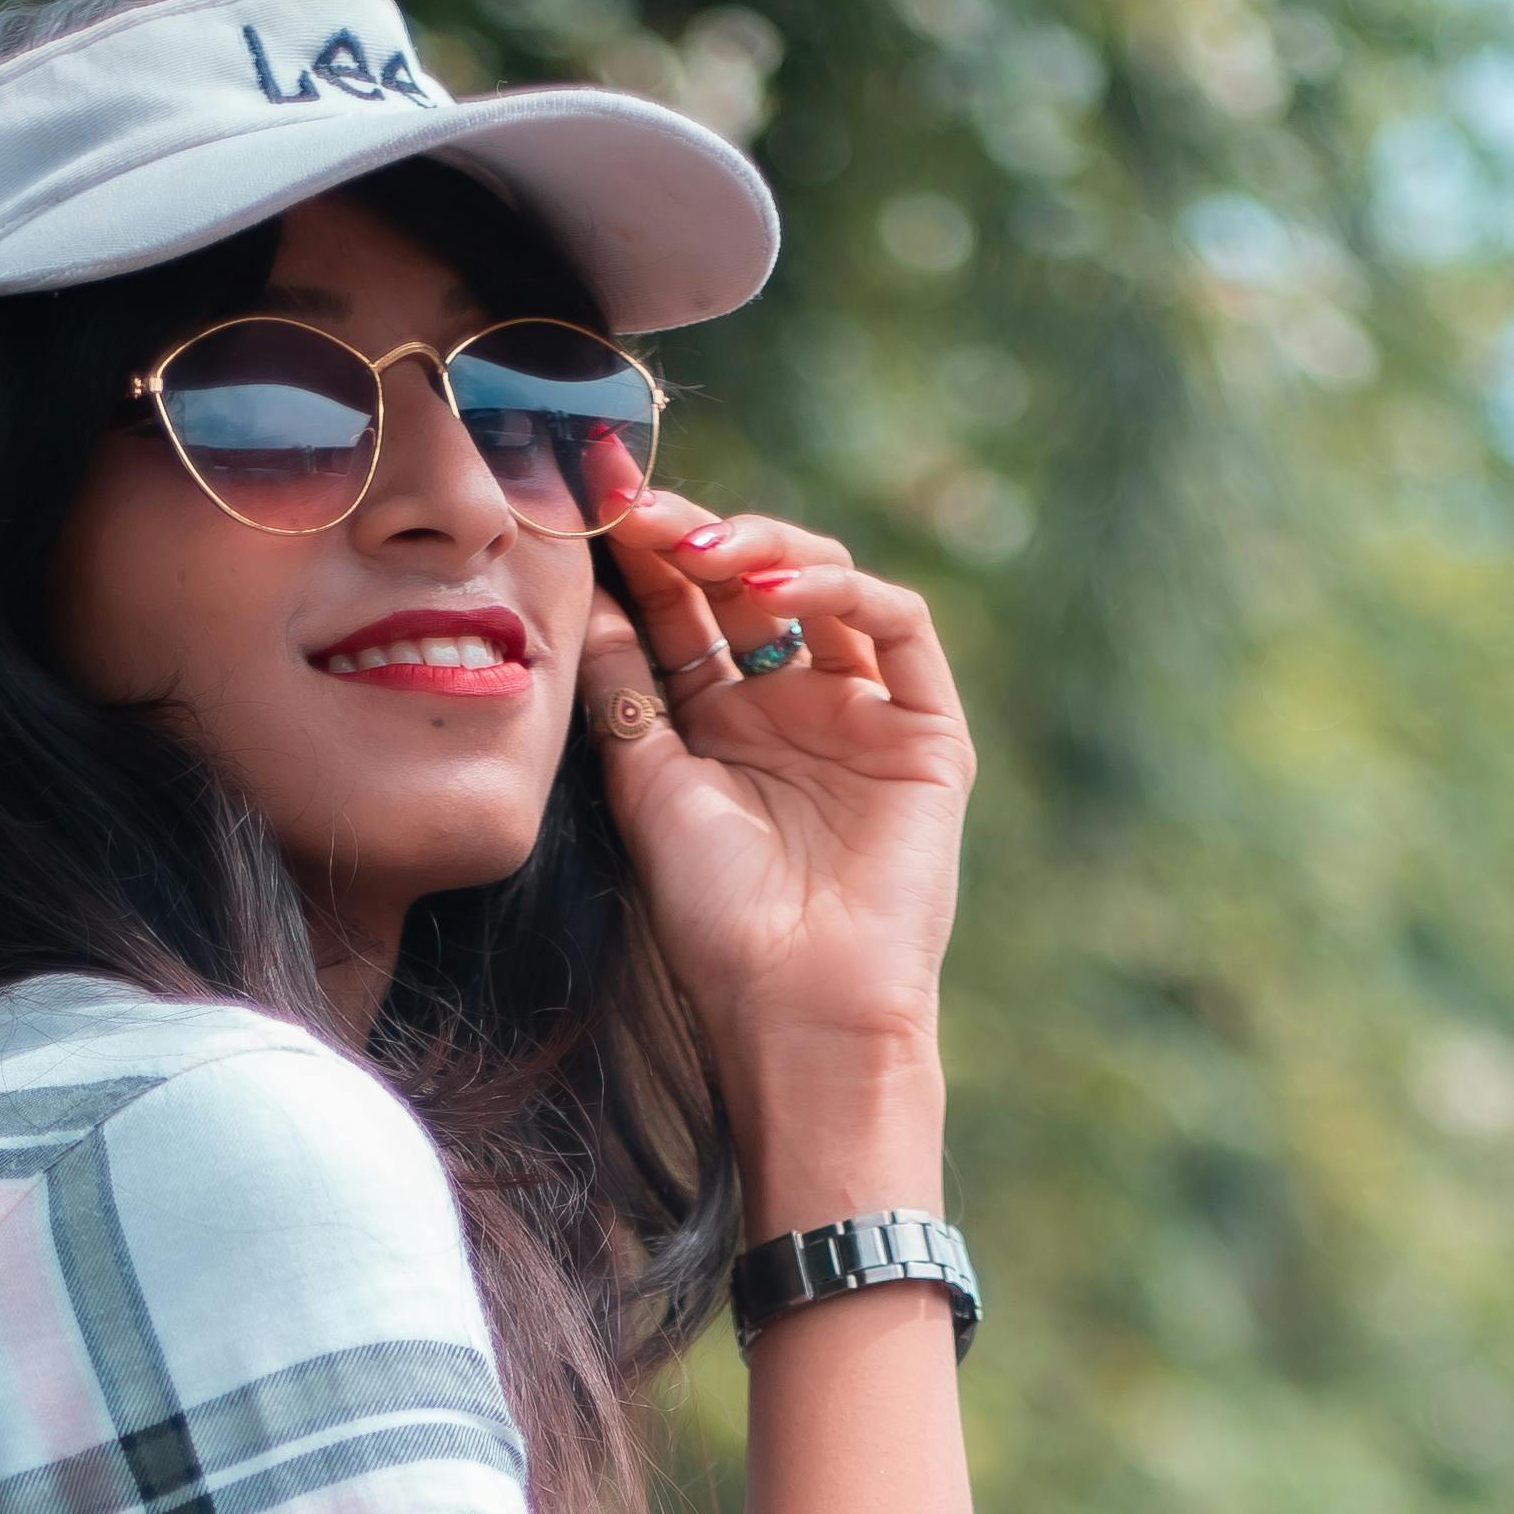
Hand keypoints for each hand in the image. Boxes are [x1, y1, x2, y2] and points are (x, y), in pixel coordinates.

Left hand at [583, 494, 971, 1117]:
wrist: (798, 1004)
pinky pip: (897, 628)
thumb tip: (586, 596)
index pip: (685, 613)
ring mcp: (863, 714)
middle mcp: (795, 709)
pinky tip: (776, 596)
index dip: (643, 559)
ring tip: (700, 551)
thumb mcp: (650, 787)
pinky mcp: (927, 731)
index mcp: (724, 726)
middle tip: (638, 511)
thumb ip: (625, 692)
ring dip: (764, 552)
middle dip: (695, 537)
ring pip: (826, 588)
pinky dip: (842, 593)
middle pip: (750, 588)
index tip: (591, 509)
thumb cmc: (716, 920)